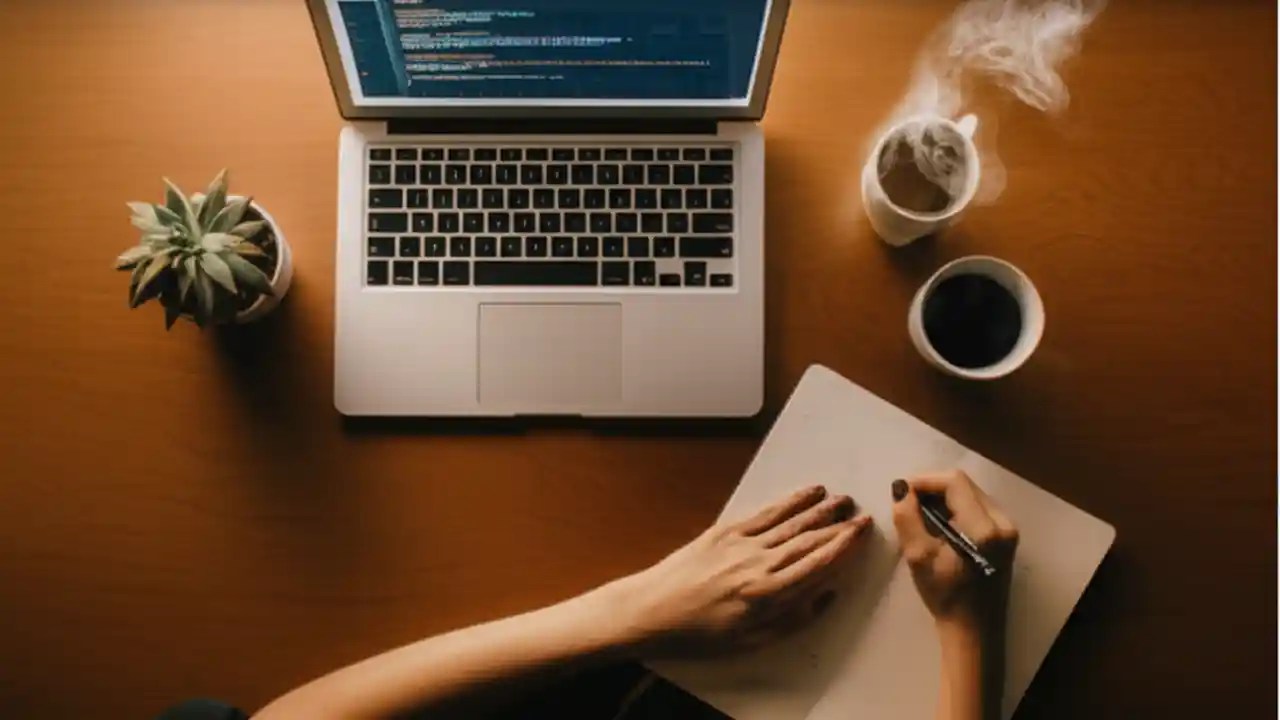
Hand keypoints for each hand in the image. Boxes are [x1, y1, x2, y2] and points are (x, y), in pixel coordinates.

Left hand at [617, 486, 872, 657]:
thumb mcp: (750, 642)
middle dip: (839, 526)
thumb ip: (793, 620)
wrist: (651, 610)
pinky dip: (789, 501)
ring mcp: (742, 543)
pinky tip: (807, 493)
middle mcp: (758, 563)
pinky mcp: (725, 531)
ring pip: (791, 522)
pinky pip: (766, 512)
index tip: (866, 532)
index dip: (845, 546)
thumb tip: (827, 595)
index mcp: (768, 594)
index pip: (818, 564)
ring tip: (843, 499)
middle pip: (809, 540)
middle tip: (865, 513)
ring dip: (820, 509)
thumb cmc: (699, 634)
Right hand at [891, 471, 1017, 631]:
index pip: (954, 482)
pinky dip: (955, 508)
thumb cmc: (946, 596)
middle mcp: (1003, 522)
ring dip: (943, 498)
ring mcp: (1008, 529)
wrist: (975, 630)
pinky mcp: (1005, 535)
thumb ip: (908, 518)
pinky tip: (940, 525)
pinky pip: (977, 507)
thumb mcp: (919, 557)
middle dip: (933, 488)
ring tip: (921, 515)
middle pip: (964, 485)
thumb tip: (901, 488)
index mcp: (985, 528)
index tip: (902, 493)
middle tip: (908, 504)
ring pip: (971, 494)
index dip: (924, 480)